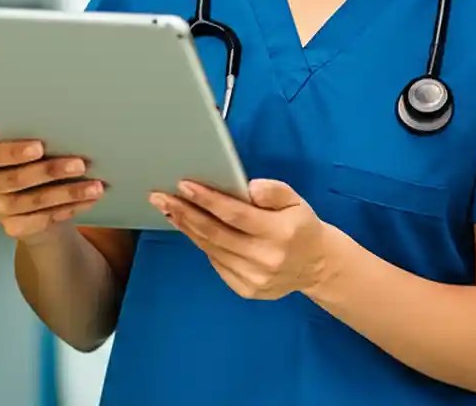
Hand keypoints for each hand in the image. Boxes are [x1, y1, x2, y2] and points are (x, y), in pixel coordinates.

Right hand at [0, 139, 104, 244]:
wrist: (38, 207)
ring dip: (68, 193)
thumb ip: (46, 146)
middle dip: (51, 171)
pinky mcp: (13, 228)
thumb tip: (74, 139)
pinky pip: (42, 219)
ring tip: (95, 187)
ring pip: (34, 201)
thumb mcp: (38, 154)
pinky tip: (87, 201)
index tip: (39, 147)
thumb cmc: (39, 167)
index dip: (15, 152)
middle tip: (81, 165)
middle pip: (17, 178)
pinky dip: (69, 209)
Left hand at [151, 180, 335, 300]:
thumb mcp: (296, 201)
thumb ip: (274, 191)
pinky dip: (202, 244)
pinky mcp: (246, 289)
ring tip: (169, 209)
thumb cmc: (300, 226)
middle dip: (184, 213)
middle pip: (216, 233)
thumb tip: (248, 187)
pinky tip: (192, 229)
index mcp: (281, 233)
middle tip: (160, 197)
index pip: (236, 214)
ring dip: (187, 228)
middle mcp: (266, 258)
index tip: (184, 185)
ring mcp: (255, 278)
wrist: (315, 266)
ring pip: (211, 249)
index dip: (208, 200)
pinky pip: (216, 263)